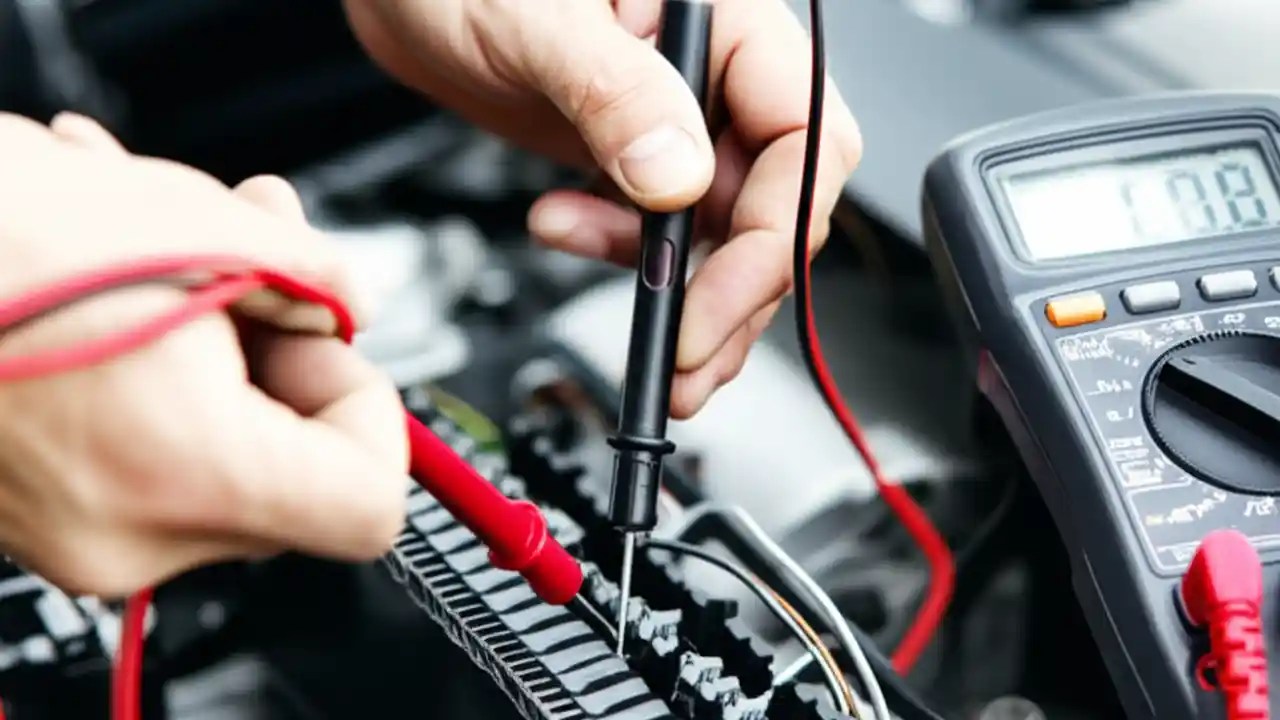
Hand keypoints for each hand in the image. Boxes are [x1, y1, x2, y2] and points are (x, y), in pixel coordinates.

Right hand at [0, 113, 406, 596]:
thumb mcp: (205, 225)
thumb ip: (317, 279)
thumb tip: (346, 305)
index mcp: (188, 477)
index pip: (369, 506)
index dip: (369, 408)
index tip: (331, 342)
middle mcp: (130, 536)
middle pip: (293, 478)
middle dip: (288, 359)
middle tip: (263, 273)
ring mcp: (75, 534)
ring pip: (217, 458)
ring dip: (223, 352)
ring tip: (180, 256)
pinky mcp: (36, 512)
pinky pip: (147, 458)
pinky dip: (160, 378)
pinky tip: (129, 291)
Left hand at [345, 0, 861, 417]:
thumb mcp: (537, 18)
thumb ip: (615, 91)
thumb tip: (681, 179)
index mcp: (724, 19)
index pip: (804, 137)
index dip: (772, 235)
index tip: (711, 303)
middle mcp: (716, 72)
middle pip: (776, 199)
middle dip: (735, 291)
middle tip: (685, 360)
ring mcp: (680, 116)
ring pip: (726, 227)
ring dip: (689, 294)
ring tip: (646, 341)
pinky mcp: (636, 151)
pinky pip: (664, 225)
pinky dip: (625, 255)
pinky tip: (564, 230)